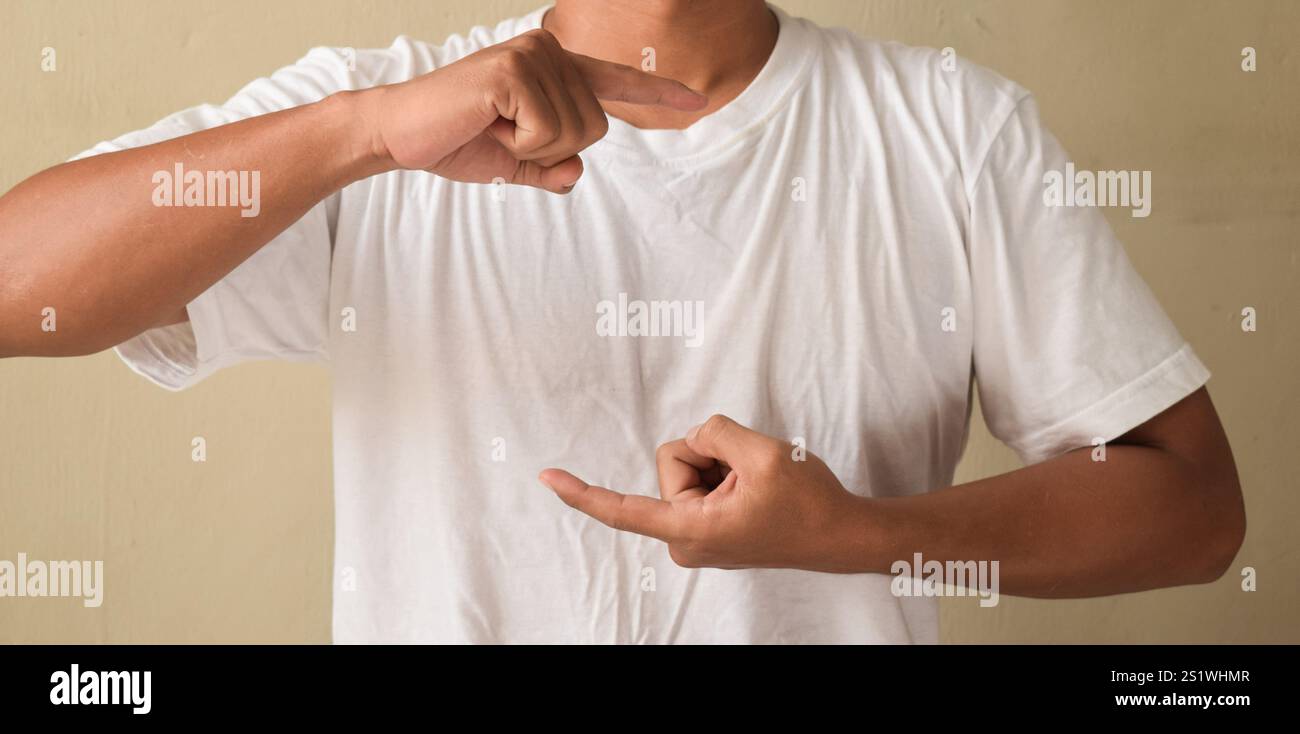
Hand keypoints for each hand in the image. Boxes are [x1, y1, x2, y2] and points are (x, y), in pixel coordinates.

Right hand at [364, 28, 706, 192]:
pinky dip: (518, 144)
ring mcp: (534, 55)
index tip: (697, 101)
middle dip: (550, 149)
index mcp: (553, 67)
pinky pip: (548, 132)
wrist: (400, 137)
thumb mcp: (514, 163)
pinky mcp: (515, 70)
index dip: (658, 93)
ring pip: (575, 133)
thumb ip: (551, 167)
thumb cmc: (455, 142)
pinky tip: (487, 124)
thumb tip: (577, 171)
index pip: (615, 82)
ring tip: (491, 128)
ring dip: (531, 148)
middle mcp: (549, 49)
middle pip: (596, 127)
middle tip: (501, 135)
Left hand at [541, 415, 869, 570]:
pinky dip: (729, 471)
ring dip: (724, 462)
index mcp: (690, 529)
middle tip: (752, 472)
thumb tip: (697, 433)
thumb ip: (715, 431)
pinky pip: (704, 478)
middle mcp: (686, 538)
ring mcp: (698, 534)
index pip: (622, 510)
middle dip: (710, 452)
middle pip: (672, 461)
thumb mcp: (761, 453)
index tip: (545, 477)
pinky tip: (756, 486)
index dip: (581, 491)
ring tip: (759, 482)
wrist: (842, 534)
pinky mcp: (710, 526)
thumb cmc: (808, 504)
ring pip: (689, 466)